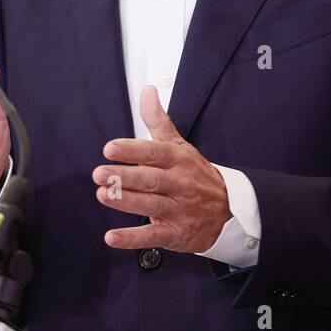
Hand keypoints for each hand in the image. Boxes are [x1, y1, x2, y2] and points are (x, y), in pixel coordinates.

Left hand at [92, 84, 230, 252]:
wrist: (230, 211)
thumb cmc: (197, 175)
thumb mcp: (181, 145)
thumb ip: (159, 120)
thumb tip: (147, 91)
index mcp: (178, 160)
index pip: (155, 152)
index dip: (132, 150)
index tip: (110, 148)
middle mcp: (179, 184)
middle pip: (151, 179)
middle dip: (124, 176)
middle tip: (100, 173)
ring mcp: (178, 210)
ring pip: (151, 204)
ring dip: (126, 201)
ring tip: (103, 195)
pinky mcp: (176, 233)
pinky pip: (153, 236)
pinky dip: (132, 238)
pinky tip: (112, 236)